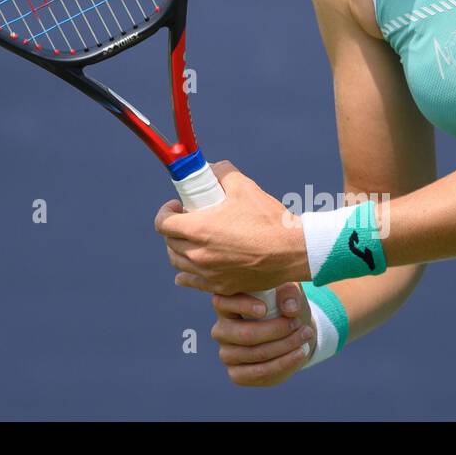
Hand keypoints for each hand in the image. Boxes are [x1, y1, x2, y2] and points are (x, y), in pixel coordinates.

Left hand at [154, 159, 309, 294]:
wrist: (293, 252)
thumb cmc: (268, 219)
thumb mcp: (244, 187)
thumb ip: (222, 173)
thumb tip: (212, 168)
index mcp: (198, 230)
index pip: (162, 224)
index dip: (165, 212)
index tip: (177, 205)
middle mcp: (199, 255)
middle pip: (169, 242)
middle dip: (173, 228)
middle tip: (187, 219)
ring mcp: (209, 274)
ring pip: (178, 263)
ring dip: (179, 249)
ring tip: (192, 240)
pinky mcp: (222, 287)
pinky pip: (192, 281)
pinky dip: (188, 273)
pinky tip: (191, 267)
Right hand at [211, 285, 314, 385]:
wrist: (289, 334)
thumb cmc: (282, 305)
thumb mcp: (287, 292)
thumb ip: (289, 293)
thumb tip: (290, 309)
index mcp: (224, 305)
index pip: (222, 303)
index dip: (242, 306)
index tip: (265, 309)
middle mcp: (221, 330)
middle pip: (245, 335)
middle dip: (276, 330)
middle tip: (298, 323)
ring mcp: (227, 354)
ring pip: (256, 354)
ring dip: (285, 346)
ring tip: (305, 335)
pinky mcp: (237, 374)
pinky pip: (259, 373)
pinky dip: (283, 364)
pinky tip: (299, 354)